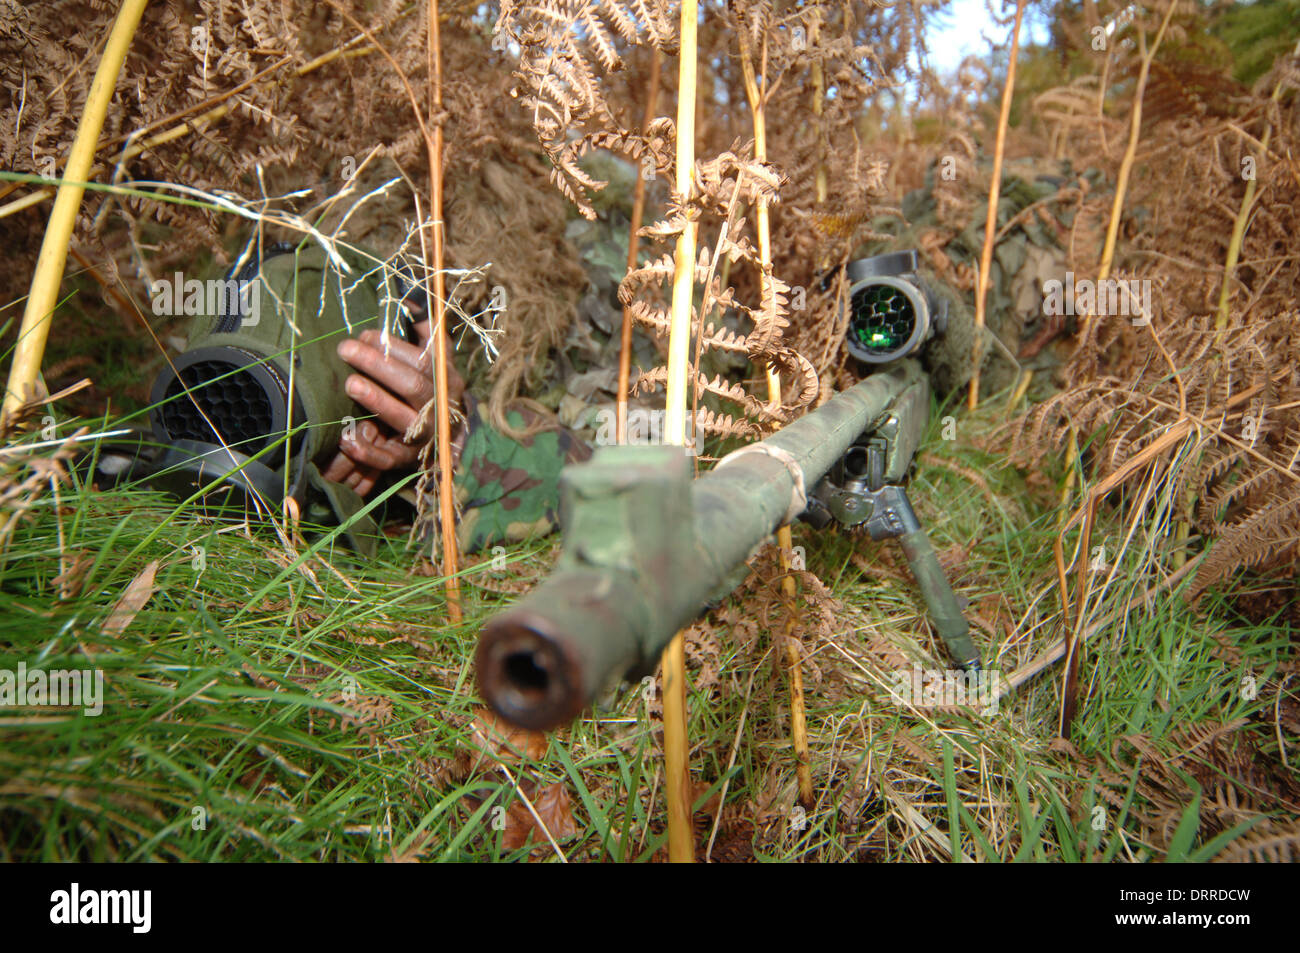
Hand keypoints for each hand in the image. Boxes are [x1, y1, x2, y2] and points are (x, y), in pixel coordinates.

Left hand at [321, 321, 463, 495]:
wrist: (449, 441)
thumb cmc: (433, 392)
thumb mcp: (437, 362)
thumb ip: (427, 333)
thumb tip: (414, 299)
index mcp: (447, 381)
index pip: (423, 360)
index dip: (393, 347)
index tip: (364, 335)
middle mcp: (440, 408)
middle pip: (413, 385)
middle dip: (378, 365)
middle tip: (345, 349)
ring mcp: (425, 436)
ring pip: (403, 418)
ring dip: (376, 400)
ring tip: (349, 383)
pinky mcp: (408, 461)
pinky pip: (388, 459)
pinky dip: (367, 451)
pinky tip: (346, 438)